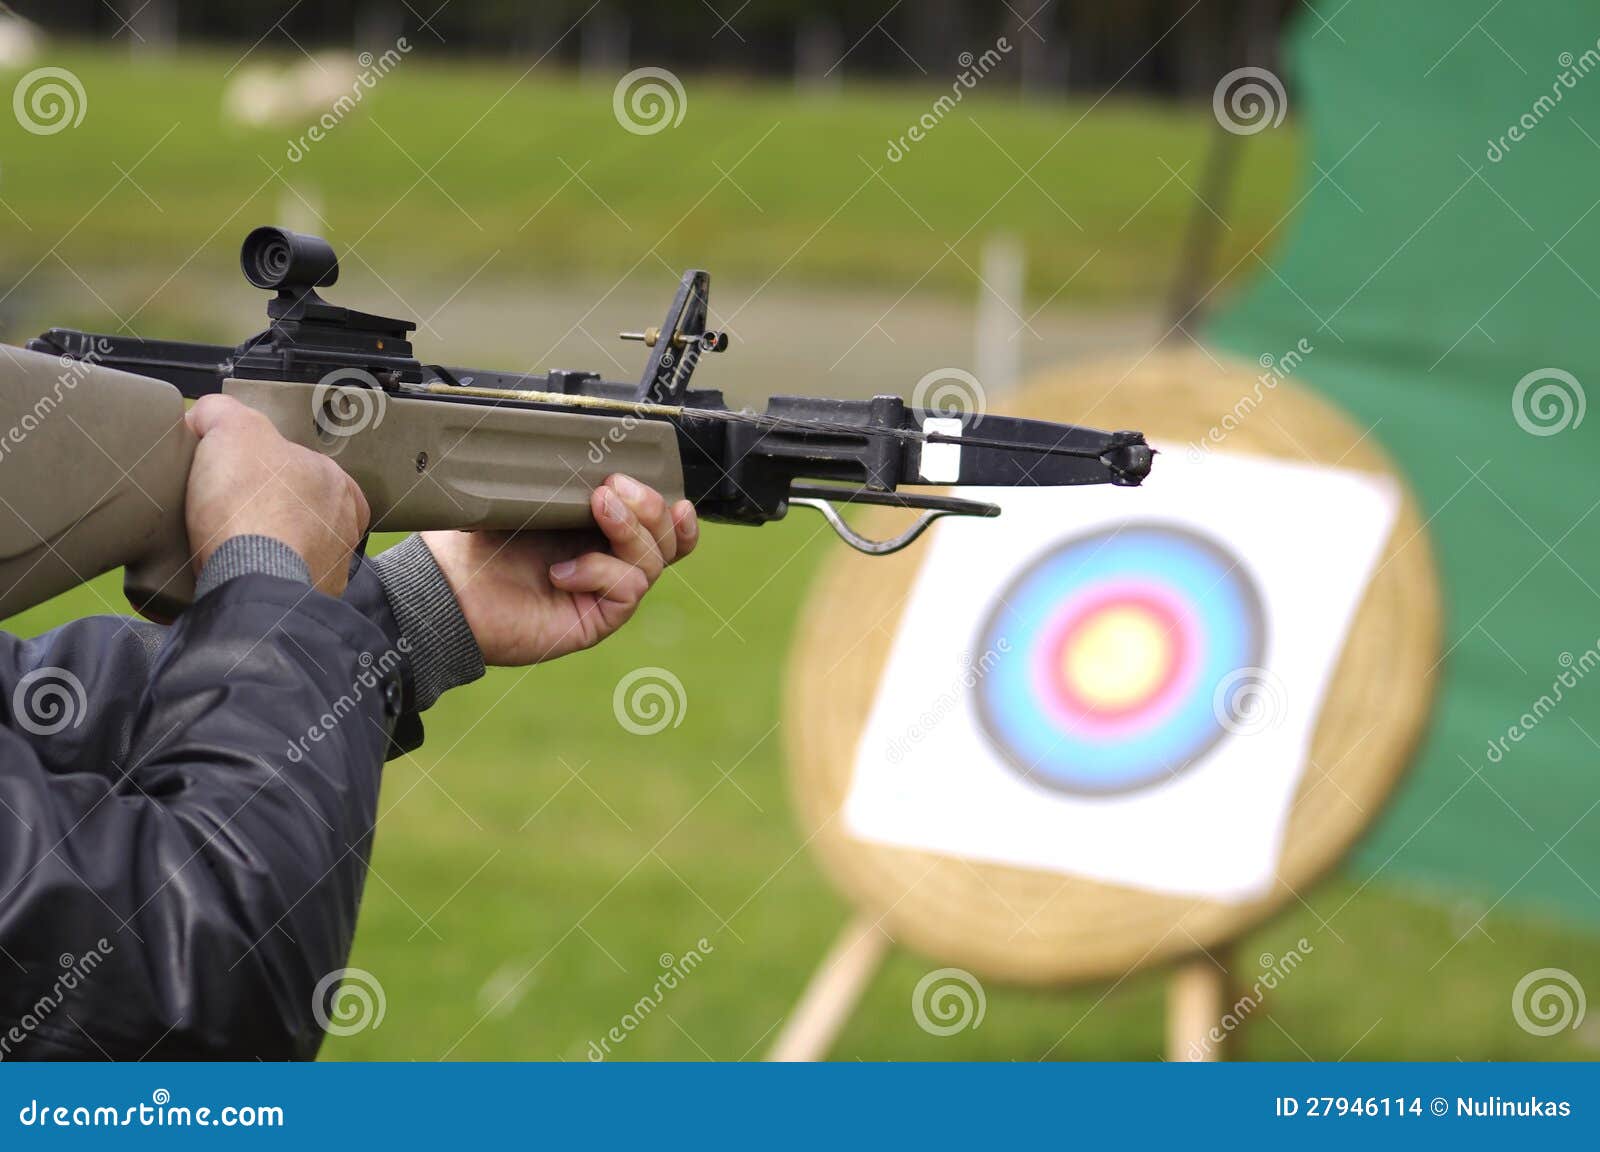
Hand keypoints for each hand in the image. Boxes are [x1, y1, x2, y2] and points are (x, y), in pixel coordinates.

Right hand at [185, 394, 370, 596]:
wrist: (254, 582)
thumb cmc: (253, 508)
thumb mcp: (233, 430)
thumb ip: (223, 412)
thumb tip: (209, 414)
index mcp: (337, 482)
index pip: (295, 464)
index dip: (256, 467)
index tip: (231, 479)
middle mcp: (344, 527)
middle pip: (295, 508)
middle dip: (264, 509)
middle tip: (225, 513)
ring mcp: (331, 569)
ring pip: (292, 548)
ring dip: (264, 547)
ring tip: (227, 546)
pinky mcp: (308, 601)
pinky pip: (281, 584)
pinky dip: (260, 578)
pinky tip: (236, 573)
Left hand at [419, 474, 697, 665]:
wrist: (447, 588)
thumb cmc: (477, 542)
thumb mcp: (525, 495)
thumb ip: (562, 478)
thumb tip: (591, 448)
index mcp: (598, 531)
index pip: (659, 524)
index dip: (674, 510)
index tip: (667, 487)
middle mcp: (608, 561)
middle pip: (667, 540)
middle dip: (651, 507)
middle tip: (612, 487)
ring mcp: (603, 592)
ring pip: (653, 562)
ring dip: (631, 529)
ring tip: (597, 508)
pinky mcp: (595, 621)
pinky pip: (627, 589)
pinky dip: (600, 571)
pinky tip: (561, 571)